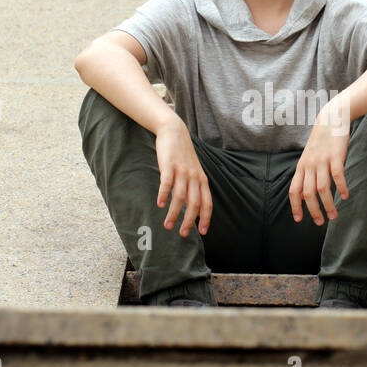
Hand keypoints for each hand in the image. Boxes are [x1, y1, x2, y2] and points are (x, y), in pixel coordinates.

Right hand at [154, 117, 211, 236]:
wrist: (175, 132)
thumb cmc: (183, 156)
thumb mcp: (194, 172)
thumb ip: (195, 188)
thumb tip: (194, 209)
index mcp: (202, 180)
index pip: (207, 203)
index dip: (206, 218)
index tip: (203, 232)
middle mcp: (194, 177)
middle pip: (194, 203)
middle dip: (189, 221)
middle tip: (183, 234)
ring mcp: (182, 171)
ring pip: (180, 197)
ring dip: (174, 213)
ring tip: (167, 225)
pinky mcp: (169, 165)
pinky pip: (166, 183)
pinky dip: (163, 195)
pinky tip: (159, 205)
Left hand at [289, 106, 350, 224]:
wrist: (330, 119)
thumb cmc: (321, 142)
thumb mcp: (309, 157)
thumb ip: (307, 173)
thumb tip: (307, 193)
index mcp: (301, 167)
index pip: (294, 191)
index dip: (295, 206)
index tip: (299, 219)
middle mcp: (309, 165)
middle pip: (308, 193)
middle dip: (313, 210)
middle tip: (320, 222)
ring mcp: (322, 161)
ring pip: (322, 188)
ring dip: (328, 204)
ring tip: (334, 216)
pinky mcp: (335, 156)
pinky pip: (337, 176)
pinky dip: (341, 188)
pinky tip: (345, 197)